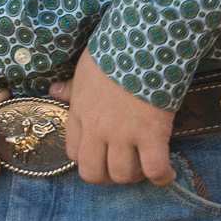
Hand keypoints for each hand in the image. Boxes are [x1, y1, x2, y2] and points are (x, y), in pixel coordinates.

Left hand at [47, 56, 176, 185]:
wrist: (143, 43)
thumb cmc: (114, 52)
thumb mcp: (85, 69)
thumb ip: (71, 87)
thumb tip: (54, 91)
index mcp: (80, 113)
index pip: (73, 153)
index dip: (88, 158)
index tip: (101, 154)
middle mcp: (98, 130)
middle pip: (93, 173)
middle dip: (107, 176)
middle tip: (121, 167)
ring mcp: (124, 134)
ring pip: (123, 174)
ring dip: (134, 175)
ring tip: (144, 166)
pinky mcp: (152, 134)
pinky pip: (154, 169)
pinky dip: (162, 177)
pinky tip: (166, 174)